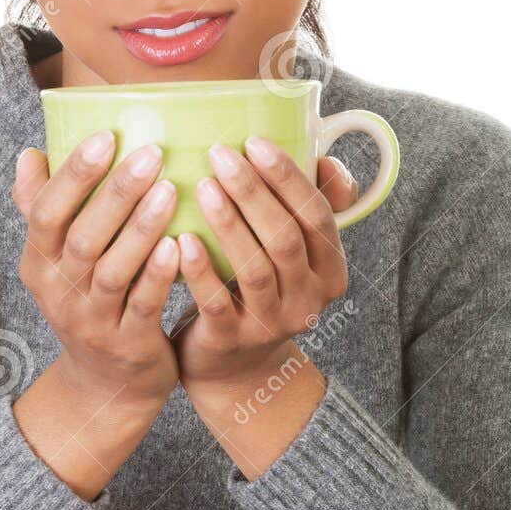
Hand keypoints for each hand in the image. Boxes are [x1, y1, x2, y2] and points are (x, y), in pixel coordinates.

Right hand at [11, 131, 181, 410]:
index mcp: (38, 262)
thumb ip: (42, 208)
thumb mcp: (57, 261)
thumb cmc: (89, 302)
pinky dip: (158, 276)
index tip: (106, 136)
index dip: (73, 174)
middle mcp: (58, 291)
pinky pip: (142, 305)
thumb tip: (29, 153)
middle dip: (115, 193)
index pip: (45, 212)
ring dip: (140, 228)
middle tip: (151, 153)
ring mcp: (92, 320)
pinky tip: (178, 246)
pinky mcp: (127, 344)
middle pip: (81, 237)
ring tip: (171, 189)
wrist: (108, 385)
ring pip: (113, 270)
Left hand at [170, 139, 358, 394]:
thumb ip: (305, 206)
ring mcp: (272, 324)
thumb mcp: (289, 253)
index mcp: (330, 270)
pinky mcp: (232, 341)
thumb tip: (324, 157)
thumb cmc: (256, 290)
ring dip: (228, 223)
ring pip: (254, 268)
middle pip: (286, 238)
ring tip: (201, 186)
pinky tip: (180, 239)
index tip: (254, 141)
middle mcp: (309, 299)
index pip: (318, 215)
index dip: (288, 177)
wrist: (233, 367)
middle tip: (219, 154)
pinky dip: (200, 270)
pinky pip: (217, 302)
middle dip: (253, 191)